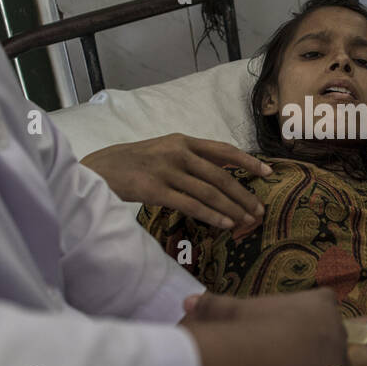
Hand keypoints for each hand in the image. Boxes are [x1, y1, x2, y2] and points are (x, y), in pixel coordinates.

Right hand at [80, 133, 271, 228]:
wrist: (99, 168)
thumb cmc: (133, 162)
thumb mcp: (163, 151)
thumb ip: (189, 158)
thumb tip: (219, 173)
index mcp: (183, 141)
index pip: (223, 150)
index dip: (247, 161)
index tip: (267, 172)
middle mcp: (178, 152)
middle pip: (220, 175)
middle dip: (243, 194)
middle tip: (259, 209)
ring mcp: (167, 170)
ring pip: (209, 192)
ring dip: (231, 208)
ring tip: (246, 221)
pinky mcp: (155, 189)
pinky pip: (191, 205)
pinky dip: (211, 215)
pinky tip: (225, 224)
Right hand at [180, 289, 349, 365]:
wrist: (275, 362)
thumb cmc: (256, 327)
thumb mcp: (233, 312)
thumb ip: (215, 306)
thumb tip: (188, 301)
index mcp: (320, 304)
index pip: (322, 304)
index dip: (305, 317)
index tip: (285, 327)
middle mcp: (337, 330)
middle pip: (328, 338)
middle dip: (311, 348)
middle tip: (281, 358)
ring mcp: (340, 363)